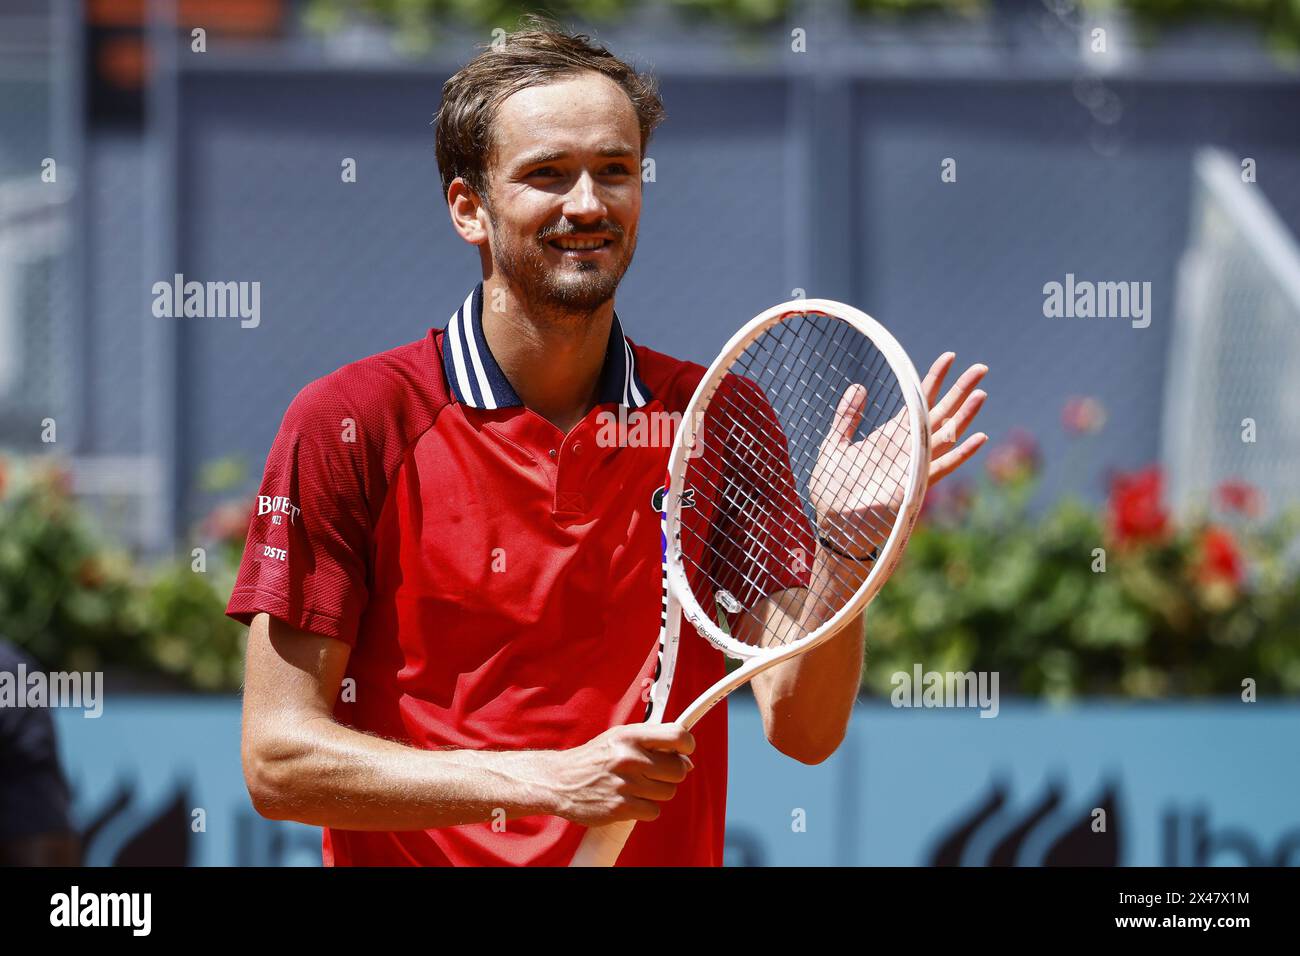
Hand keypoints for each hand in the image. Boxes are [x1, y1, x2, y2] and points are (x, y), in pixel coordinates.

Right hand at [548, 724, 694, 825]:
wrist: (559, 781)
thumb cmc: (593, 759)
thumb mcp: (619, 738)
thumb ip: (651, 741)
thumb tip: (685, 756)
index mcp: (630, 736)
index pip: (678, 736)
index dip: (687, 745)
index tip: (684, 751)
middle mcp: (629, 758)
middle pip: (679, 769)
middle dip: (670, 773)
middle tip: (654, 773)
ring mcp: (626, 784)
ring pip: (668, 792)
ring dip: (657, 792)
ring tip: (637, 785)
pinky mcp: (621, 807)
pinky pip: (653, 811)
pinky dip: (645, 808)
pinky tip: (630, 799)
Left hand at [809, 353, 987, 556]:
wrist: (832, 523)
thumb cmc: (833, 490)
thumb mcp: (836, 445)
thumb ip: (847, 418)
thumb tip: (859, 386)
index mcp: (892, 436)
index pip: (919, 402)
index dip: (934, 380)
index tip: (949, 357)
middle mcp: (909, 447)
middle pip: (941, 413)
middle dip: (960, 391)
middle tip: (981, 367)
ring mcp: (914, 465)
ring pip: (947, 435)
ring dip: (965, 415)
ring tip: (982, 394)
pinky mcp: (915, 485)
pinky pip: (942, 466)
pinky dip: (961, 452)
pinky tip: (979, 438)